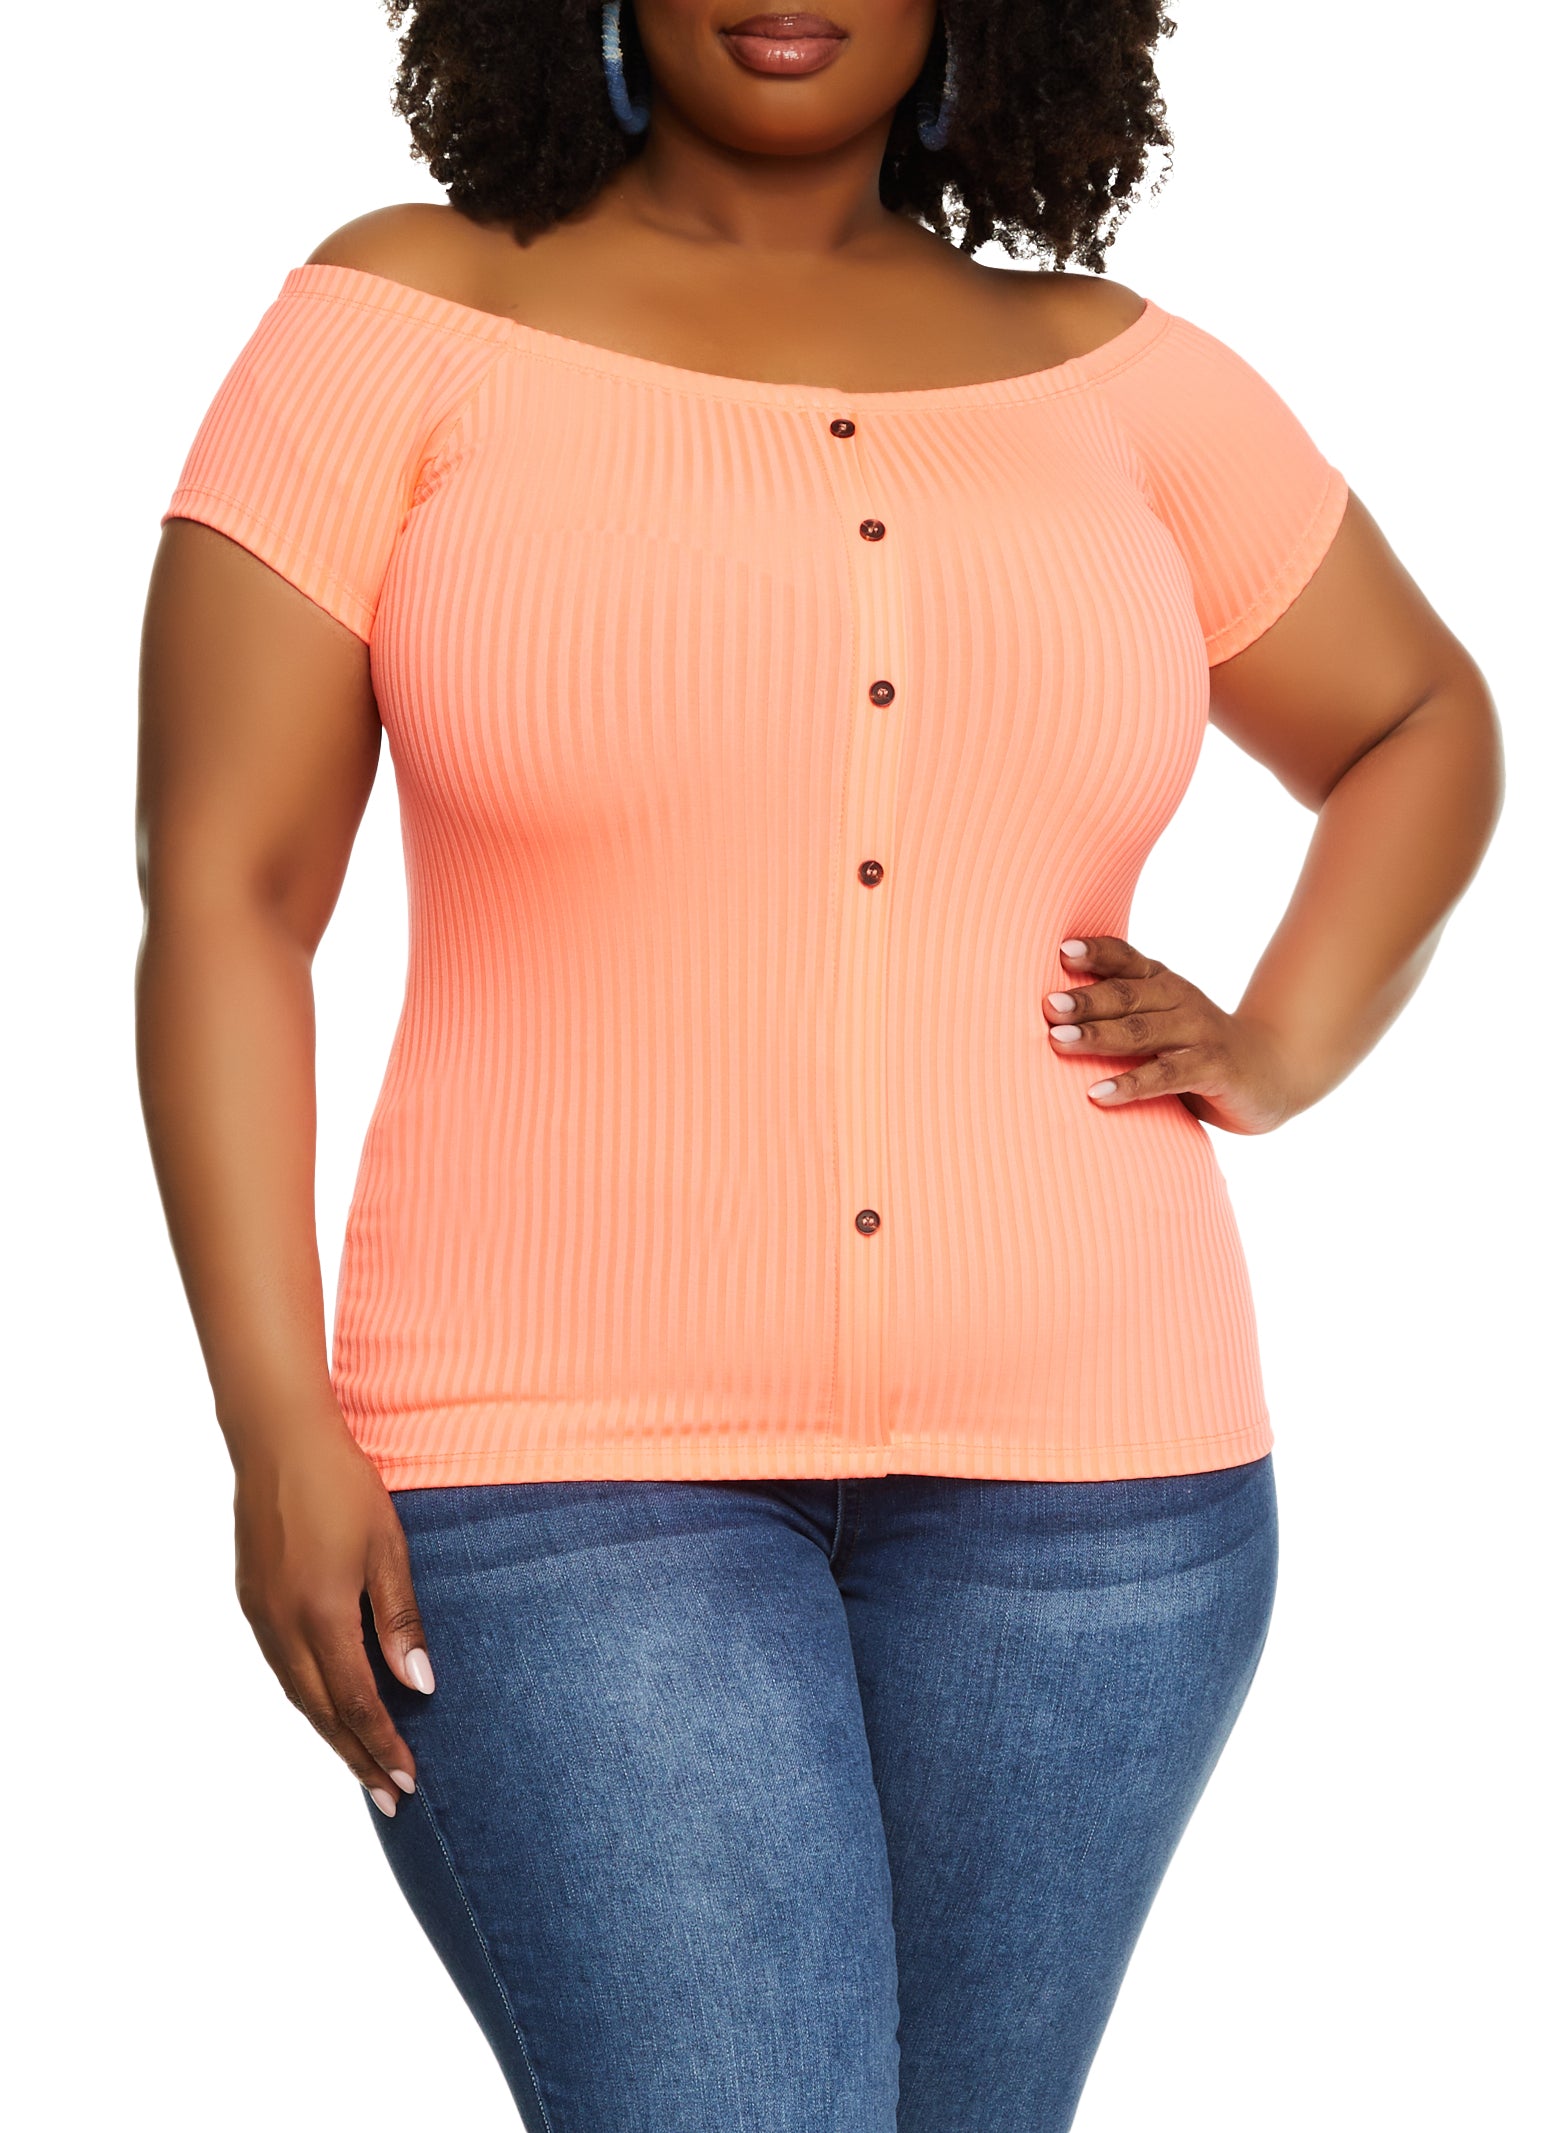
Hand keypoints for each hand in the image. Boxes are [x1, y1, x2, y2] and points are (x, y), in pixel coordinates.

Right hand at [233, 1416, 434, 1816]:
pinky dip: (309, 1699)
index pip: (357, 1704)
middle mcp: (282, 1628)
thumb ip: (400, 1622)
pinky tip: (328, 1708)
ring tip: (363, 1766)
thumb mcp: (387, 1549)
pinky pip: (282, 1669)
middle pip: (323, 1714)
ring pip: (298, 1696)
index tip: (410, 1781)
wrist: (278, 1442)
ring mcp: (260, 1617)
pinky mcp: (251, 1602)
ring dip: (331, 1735)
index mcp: (321, 1617)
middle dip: (358, 1759)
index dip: (384, 1746)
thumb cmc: (343, 1487)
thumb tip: (419, 1688)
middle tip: (390, 1799)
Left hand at [1042, 935, 1305, 1134]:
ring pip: (1142, 1031)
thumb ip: (1119, 1014)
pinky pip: (1166, 1075)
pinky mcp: (1214, 1068)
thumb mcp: (1160, 1022)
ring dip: (1099, 1035)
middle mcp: (1180, 999)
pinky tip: (1097, 1094)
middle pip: (1126, 995)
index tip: (1061, 951)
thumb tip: (1047, 1016)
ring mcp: (1199, 1032)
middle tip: (1047, 1006)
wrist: (1273, 1072)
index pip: (1126, 960)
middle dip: (1085, 1000)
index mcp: (1163, 983)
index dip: (1096, 953)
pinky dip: (1131, 1084)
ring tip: (1057, 1041)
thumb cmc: (1196, 1048)